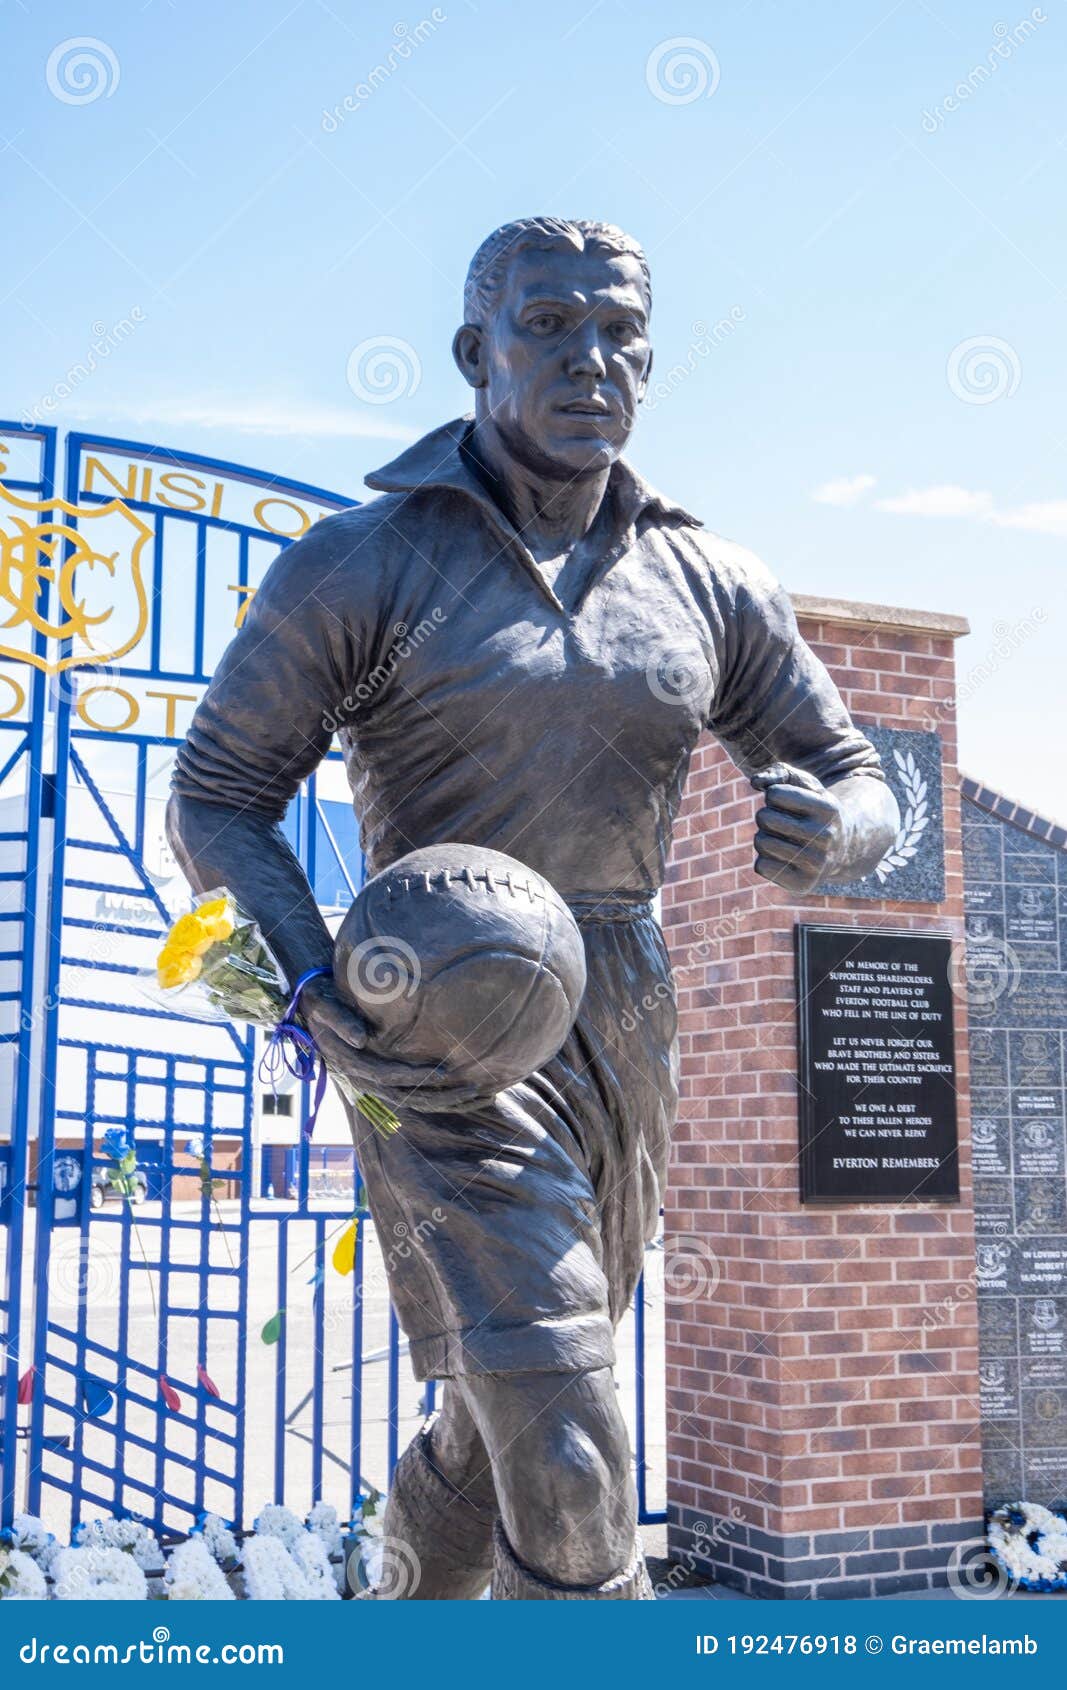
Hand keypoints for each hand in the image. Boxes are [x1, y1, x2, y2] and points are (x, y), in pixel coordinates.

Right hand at [298, 974, 499, 1115]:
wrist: (313, 1004)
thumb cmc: (321, 999)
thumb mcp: (324, 1006)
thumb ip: (340, 1021)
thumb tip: (360, 1039)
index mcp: (352, 1064)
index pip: (389, 1077)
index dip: (417, 1078)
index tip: (445, 1073)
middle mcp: (364, 1078)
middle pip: (408, 1096)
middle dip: (441, 1095)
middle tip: (474, 1088)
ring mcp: (374, 1080)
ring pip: (414, 1099)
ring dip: (445, 1100)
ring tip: (478, 1094)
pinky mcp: (383, 1076)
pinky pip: (414, 1092)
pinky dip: (439, 1095)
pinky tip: (465, 1091)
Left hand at [750, 763, 843, 893]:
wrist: (842, 848)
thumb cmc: (816, 810)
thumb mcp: (807, 785)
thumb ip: (780, 772)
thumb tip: (755, 782)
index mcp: (828, 809)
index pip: (774, 794)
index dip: (774, 796)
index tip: (789, 803)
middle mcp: (825, 837)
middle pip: (764, 818)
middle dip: (766, 816)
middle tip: (783, 822)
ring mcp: (815, 863)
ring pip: (761, 842)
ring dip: (764, 837)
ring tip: (782, 839)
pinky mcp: (802, 884)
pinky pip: (761, 866)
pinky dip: (765, 859)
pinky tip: (783, 858)